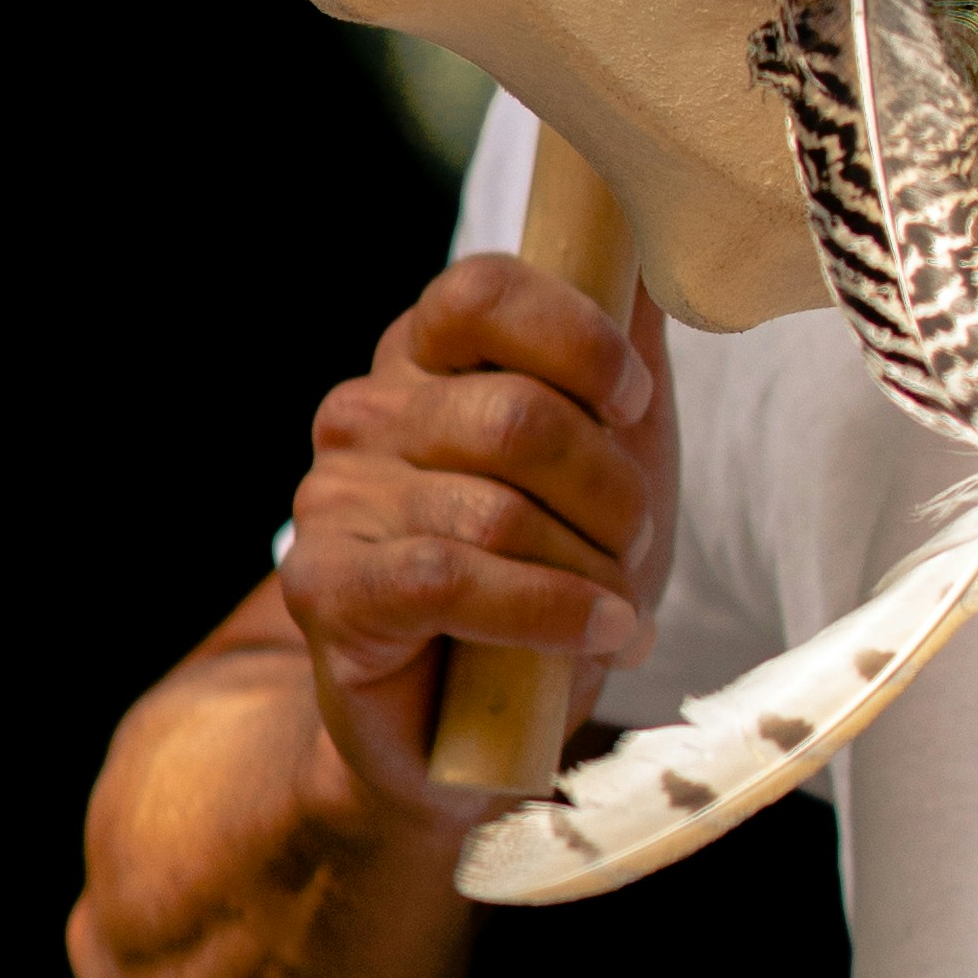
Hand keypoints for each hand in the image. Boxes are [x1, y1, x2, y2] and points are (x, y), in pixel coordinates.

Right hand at [279, 250, 670, 820]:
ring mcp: (335, 499)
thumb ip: (619, 345)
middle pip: (517, 416)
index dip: (580, 341)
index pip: (484, 290)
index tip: (634, 402)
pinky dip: (549, 613)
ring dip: (590, 572)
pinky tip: (598, 635)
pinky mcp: (325, 587)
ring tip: (616, 609)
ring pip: (497, 511)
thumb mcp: (608, 453)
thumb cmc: (543, 577)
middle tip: (630, 544)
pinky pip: (452, 578)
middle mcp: (367, 412)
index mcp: (426, 356)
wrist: (466, 731)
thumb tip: (652, 246)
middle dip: (609, 493)